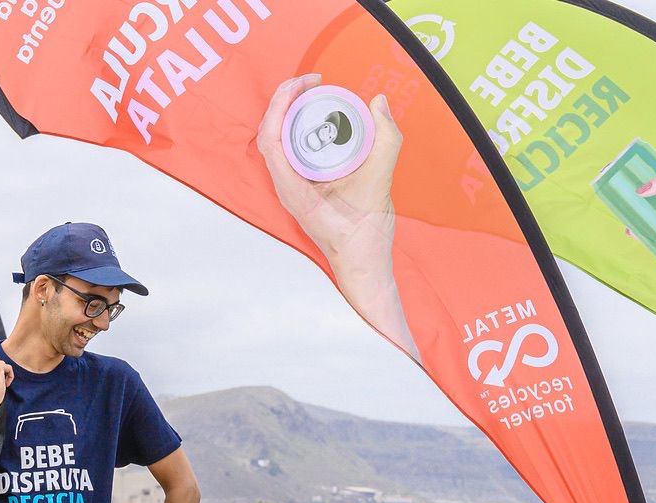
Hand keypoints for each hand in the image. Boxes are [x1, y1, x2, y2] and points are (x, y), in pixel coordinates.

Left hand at [257, 75, 415, 359]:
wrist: (364, 268)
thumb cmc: (364, 238)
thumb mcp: (380, 185)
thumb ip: (386, 142)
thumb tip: (379, 103)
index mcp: (292, 189)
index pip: (270, 136)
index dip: (282, 102)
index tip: (308, 83)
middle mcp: (285, 189)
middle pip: (270, 133)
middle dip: (286, 100)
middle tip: (314, 81)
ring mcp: (291, 190)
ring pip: (278, 142)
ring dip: (291, 114)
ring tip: (316, 94)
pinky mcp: (301, 190)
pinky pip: (291, 152)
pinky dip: (300, 130)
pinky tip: (321, 121)